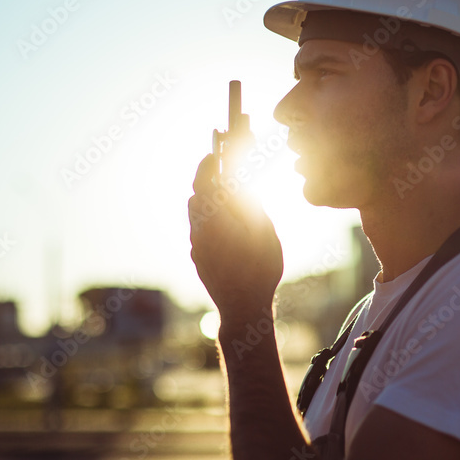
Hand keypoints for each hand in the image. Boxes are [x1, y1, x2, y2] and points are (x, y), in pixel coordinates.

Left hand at [188, 154, 283, 320]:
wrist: (243, 307)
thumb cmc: (260, 269)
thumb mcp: (264, 232)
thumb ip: (249, 204)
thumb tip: (238, 182)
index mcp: (215, 219)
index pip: (205, 181)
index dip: (208, 164)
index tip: (215, 152)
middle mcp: (200, 230)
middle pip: (197, 195)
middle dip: (208, 180)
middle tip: (223, 170)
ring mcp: (197, 245)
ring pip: (196, 213)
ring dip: (207, 201)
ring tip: (226, 197)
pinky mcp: (198, 257)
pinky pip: (199, 230)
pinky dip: (209, 219)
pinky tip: (226, 225)